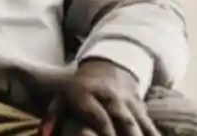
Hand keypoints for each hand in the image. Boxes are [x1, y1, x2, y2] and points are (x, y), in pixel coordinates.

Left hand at [42, 60, 159, 135]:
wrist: (105, 67)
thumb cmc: (77, 90)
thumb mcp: (61, 98)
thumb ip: (52, 118)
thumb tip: (44, 135)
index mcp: (86, 94)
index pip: (99, 115)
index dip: (106, 130)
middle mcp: (109, 96)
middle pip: (123, 119)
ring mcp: (127, 101)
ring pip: (139, 122)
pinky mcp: (140, 106)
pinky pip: (149, 123)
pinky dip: (153, 135)